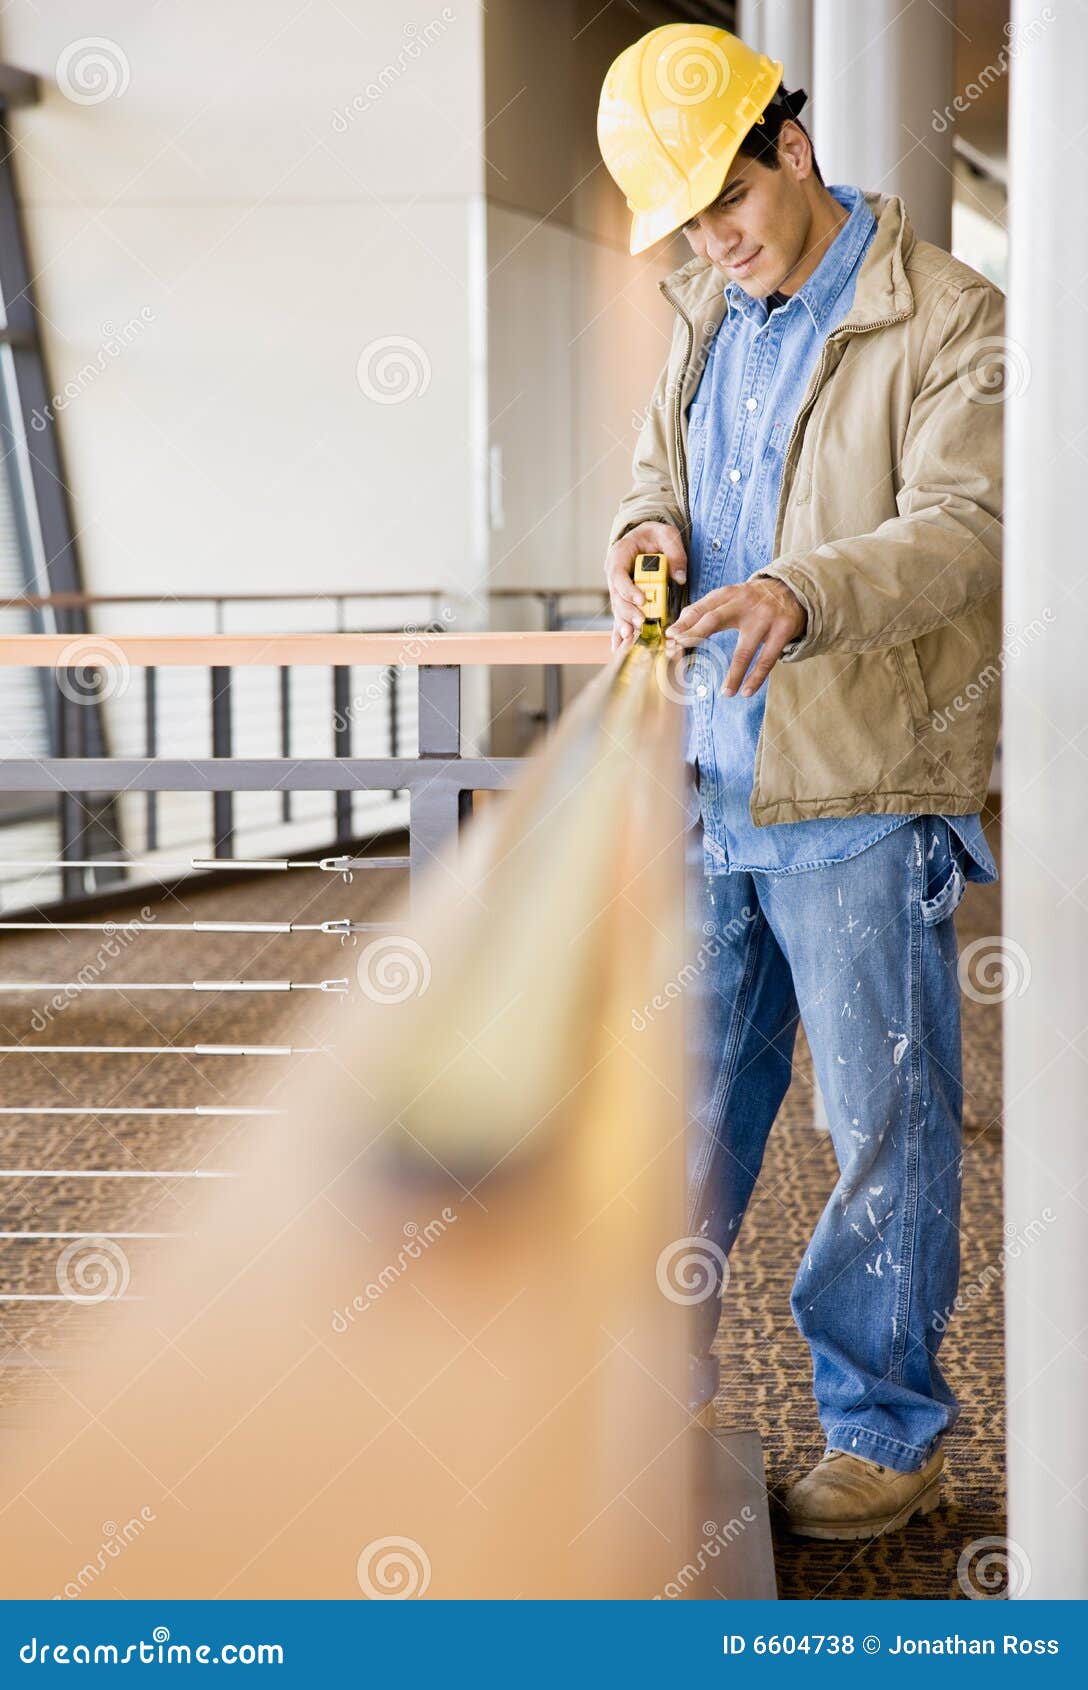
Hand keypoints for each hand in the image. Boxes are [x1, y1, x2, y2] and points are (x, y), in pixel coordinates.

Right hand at [604, 521, 686, 651]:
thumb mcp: (667, 536)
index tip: (642, 600)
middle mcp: (614, 573)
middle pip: (617, 596)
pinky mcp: (624, 598)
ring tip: (630, 637)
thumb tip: (680, 577)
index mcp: (620, 554)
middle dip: (628, 612)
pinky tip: (618, 646)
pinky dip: (619, 631)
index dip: (628, 589)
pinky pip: (620, 615)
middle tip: (640, 623)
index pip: (619, 574)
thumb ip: (675, 554)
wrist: (645, 537)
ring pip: (618, 609)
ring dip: (623, 624)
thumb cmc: (654, 535)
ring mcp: (617, 587)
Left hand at [665, 577, 805, 696]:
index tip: (671, 637)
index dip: (685, 623)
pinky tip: (746, 692)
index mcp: (728, 595)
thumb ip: (705, 610)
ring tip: (726, 693)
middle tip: (680, 651)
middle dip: (696, 634)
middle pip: (715, 620)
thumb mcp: (730, 597)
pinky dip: (756, 678)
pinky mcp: (782, 630)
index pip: (701, 608)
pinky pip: (767, 660)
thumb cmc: (752, 599)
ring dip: (734, 675)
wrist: (793, 589)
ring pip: (745, 651)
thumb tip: (676, 630)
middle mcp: (744, 604)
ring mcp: (764, 618)